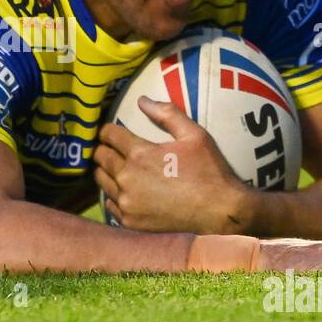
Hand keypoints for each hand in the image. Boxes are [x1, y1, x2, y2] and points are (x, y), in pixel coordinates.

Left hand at [94, 96, 255, 233]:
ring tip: (116, 168)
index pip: (108, 135)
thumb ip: (167, 114)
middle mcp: (127, 178)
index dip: (108, 130)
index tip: (111, 132)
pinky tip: (126, 191)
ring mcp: (127, 202)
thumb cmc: (209, 171)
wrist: (220, 212)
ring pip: (101, 180)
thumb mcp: (194, 135)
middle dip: (104, 149)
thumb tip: (142, 100)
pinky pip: (110, 203)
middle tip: (112, 149)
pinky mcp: (130, 221)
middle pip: (101, 157)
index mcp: (139, 154)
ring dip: (106, 171)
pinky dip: (114, 195)